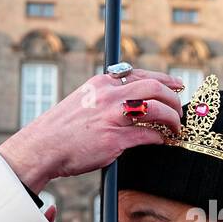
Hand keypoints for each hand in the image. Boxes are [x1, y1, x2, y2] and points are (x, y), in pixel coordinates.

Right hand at [0, 68, 184, 189]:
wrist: (42, 147)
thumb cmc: (62, 129)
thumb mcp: (83, 100)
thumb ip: (106, 96)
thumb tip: (130, 100)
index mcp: (101, 83)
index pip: (141, 75)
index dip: (164, 80)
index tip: (177, 85)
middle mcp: (108, 96)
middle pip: (154, 88)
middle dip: (174, 98)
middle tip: (180, 110)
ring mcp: (112, 117)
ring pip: (156, 109)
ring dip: (172, 119)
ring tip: (176, 128)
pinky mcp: (113, 140)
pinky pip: (147, 135)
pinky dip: (160, 138)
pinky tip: (162, 141)